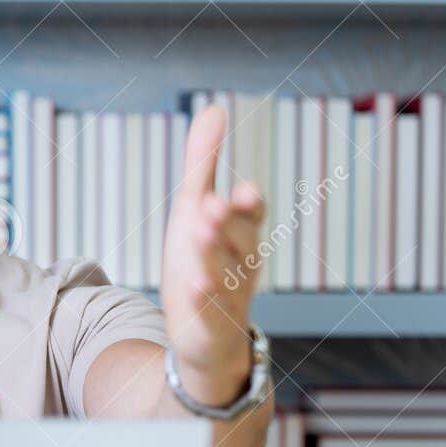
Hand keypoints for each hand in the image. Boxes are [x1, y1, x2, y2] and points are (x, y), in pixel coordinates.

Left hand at [159, 104, 266, 404]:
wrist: (205, 338)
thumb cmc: (202, 264)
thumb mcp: (195, 209)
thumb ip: (203, 163)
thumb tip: (214, 108)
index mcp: (240, 236)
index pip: (252, 217)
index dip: (250, 206)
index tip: (246, 189)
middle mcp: (240, 265)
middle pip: (241, 242)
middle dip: (229, 224)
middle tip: (214, 203)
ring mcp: (228, 297)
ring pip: (228, 275)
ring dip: (216, 254)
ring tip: (200, 230)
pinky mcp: (209, 325)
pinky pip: (211, 312)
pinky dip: (205, 299)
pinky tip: (194, 284)